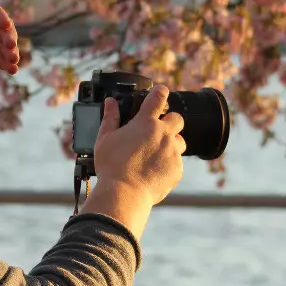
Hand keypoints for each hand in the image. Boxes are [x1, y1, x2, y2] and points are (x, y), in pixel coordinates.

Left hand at [0, 0, 19, 75]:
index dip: (1, 17)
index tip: (5, 24)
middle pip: (6, 29)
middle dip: (10, 37)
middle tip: (10, 44)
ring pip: (8, 46)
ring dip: (13, 52)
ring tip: (12, 59)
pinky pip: (4, 61)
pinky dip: (10, 65)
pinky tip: (12, 70)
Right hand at [92, 85, 184, 206]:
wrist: (125, 193)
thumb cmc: (112, 166)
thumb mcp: (105, 139)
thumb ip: (110, 118)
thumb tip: (111, 102)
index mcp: (145, 123)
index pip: (159, 97)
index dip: (161, 92)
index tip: (161, 92)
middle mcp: (164, 134)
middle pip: (177, 119)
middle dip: (169, 121)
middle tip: (157, 131)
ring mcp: (173, 152)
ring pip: (181, 141)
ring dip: (172, 143)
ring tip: (156, 153)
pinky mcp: (177, 169)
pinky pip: (178, 162)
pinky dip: (169, 164)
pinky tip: (155, 170)